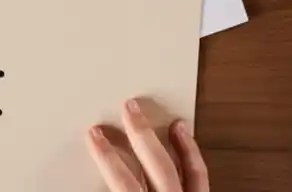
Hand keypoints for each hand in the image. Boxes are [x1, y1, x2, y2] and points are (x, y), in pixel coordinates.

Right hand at [85, 100, 209, 191]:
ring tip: (167, 118)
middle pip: (157, 164)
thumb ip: (112, 189)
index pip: (123, 182)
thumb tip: (92, 179)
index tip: (94, 136)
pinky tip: (184, 136)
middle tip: (129, 108)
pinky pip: (199, 176)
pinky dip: (192, 154)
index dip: (106, 157)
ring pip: (183, 168)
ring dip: (177, 141)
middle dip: (141, 133)